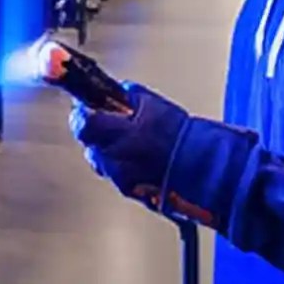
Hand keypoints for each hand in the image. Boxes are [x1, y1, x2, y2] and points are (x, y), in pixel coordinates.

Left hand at [69, 83, 187, 202]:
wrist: (201, 167)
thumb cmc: (180, 135)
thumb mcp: (151, 102)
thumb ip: (124, 96)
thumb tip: (109, 93)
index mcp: (121, 131)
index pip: (83, 123)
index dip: (82, 115)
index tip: (86, 108)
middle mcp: (116, 156)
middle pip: (89, 143)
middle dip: (96, 133)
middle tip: (111, 125)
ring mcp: (120, 176)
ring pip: (101, 160)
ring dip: (109, 150)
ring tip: (132, 143)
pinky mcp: (128, 190)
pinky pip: (115, 174)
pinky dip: (122, 165)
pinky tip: (139, 159)